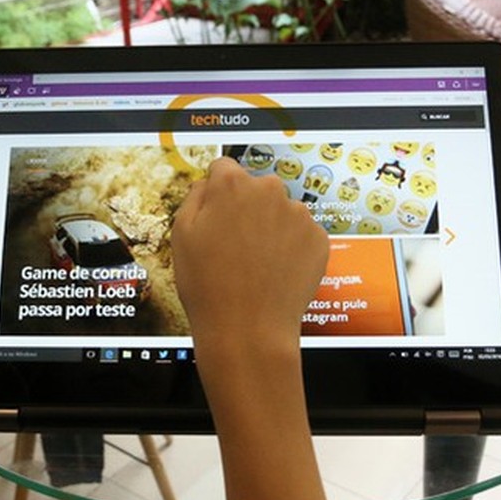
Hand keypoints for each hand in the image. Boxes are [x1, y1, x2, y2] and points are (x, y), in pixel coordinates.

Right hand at [171, 156, 328, 499]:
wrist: (248, 330)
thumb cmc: (207, 284)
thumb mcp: (181, 235)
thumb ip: (195, 196)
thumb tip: (209, 182)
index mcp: (232, 184)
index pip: (224, 169)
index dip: (216, 193)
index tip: (215, 218)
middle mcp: (270, 189)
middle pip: (256, 189)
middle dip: (247, 208)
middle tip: (235, 246)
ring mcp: (299, 214)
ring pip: (281, 212)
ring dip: (271, 228)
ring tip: (257, 265)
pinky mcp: (320, 239)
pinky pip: (302, 235)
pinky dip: (291, 249)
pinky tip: (276, 273)